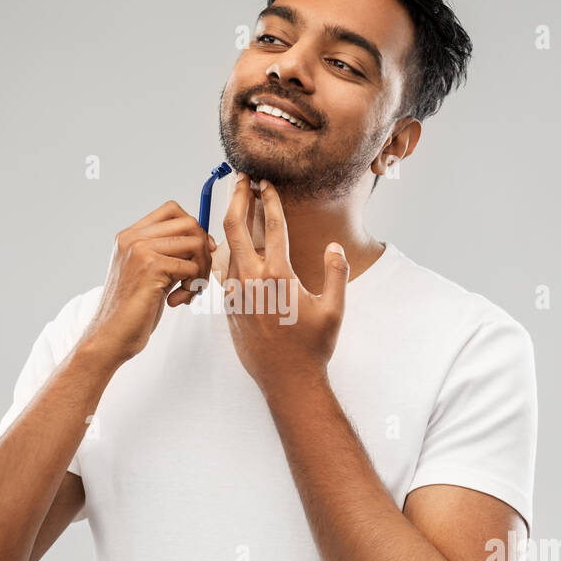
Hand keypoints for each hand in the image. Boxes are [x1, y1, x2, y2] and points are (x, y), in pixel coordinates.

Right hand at [81, 200, 215, 364]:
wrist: (110, 337)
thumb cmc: (133, 311)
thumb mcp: (147, 273)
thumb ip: (167, 253)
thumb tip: (207, 241)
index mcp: (130, 236)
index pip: (173, 209)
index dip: (194, 229)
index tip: (199, 254)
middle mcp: (133, 238)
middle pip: (189, 224)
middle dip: (203, 252)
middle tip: (196, 278)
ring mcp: (140, 250)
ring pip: (196, 244)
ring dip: (201, 271)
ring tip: (187, 292)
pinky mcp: (150, 267)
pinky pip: (192, 267)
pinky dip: (193, 287)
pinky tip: (177, 301)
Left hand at [219, 174, 348, 395]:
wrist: (286, 381)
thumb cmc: (313, 348)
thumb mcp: (334, 309)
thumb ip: (336, 273)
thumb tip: (334, 248)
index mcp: (278, 276)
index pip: (271, 226)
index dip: (269, 200)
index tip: (266, 182)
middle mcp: (252, 281)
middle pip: (235, 227)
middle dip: (237, 198)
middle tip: (241, 179)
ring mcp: (236, 294)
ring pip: (226, 248)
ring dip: (231, 224)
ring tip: (236, 204)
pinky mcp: (229, 307)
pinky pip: (225, 272)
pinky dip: (228, 252)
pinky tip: (232, 245)